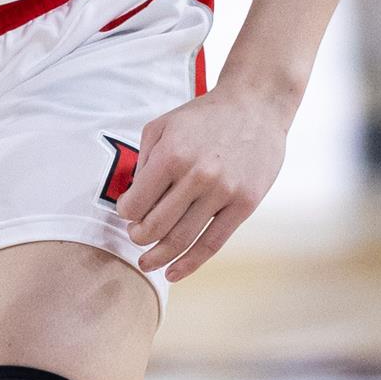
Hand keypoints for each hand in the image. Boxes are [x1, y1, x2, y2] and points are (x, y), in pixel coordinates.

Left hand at [115, 87, 288, 280]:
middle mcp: (197, 176)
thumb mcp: (163, 125)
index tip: (126, 213)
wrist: (255, 106)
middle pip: (156, 226)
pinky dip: (190, 264)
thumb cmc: (204, 116)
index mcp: (172, 155)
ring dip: (158, 256)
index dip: (125, 213)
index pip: (136, 203)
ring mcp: (223, 192)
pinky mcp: (244, 205)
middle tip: (134, 237)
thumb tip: (133, 198)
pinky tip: (173, 273)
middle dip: (138, 237)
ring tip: (146, 261)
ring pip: (182, 239)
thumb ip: (144, 161)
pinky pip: (213, 243)